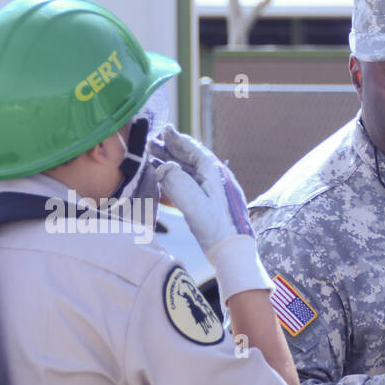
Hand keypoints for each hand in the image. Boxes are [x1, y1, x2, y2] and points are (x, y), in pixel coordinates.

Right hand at [153, 125, 270, 302]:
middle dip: (171, 151)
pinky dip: (175, 183)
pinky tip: (162, 184)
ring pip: (189, 174)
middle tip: (151, 144)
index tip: (164, 130)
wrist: (233, 254)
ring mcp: (214, 194)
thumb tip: (163, 168)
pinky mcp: (211, 207)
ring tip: (151, 160)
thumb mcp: (194, 203)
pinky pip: (190, 189)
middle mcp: (216, 180)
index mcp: (216, 175)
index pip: (195, 150)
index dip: (178, 140)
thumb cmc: (217, 229)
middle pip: (191, 160)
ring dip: (171, 166)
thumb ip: (177, 181)